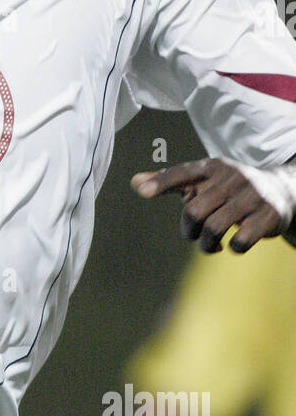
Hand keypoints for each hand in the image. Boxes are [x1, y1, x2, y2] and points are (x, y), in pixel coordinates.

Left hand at [131, 157, 286, 252]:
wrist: (284, 188)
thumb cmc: (230, 188)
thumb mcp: (204, 179)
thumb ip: (170, 181)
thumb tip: (134, 182)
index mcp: (213, 167)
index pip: (183, 173)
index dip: (161, 182)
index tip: (141, 191)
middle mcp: (232, 178)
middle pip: (194, 211)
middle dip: (189, 230)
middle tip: (196, 234)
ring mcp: (252, 196)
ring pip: (215, 228)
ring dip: (207, 244)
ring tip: (211, 244)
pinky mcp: (269, 216)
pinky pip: (241, 240)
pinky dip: (234, 248)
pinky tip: (235, 244)